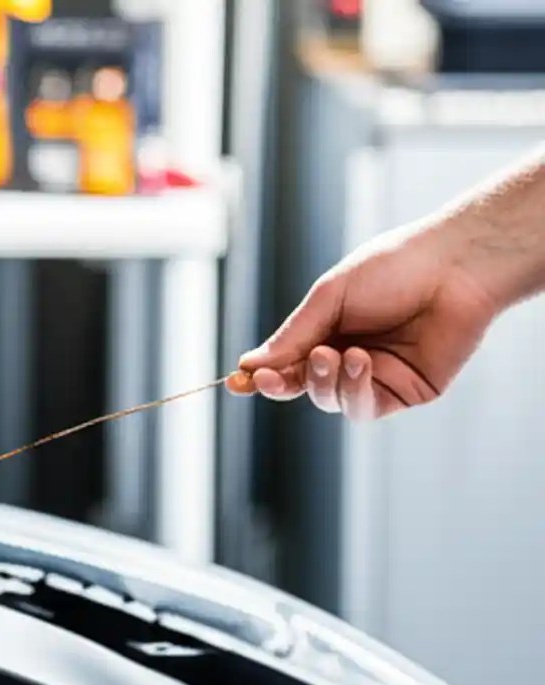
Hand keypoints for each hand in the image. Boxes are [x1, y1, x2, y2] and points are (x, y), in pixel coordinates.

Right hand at [226, 220, 501, 419]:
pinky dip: (353, 390)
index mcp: (326, 331)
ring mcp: (375, 378)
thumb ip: (294, 334)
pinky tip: (360, 362)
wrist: (453, 268)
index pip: (286, 362)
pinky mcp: (404, 393)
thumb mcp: (329, 297)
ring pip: (330, 400)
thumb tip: (251, 365)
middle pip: (302, 387)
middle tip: (270, 377)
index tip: (239, 380)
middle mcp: (347, 358)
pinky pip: (363, 408)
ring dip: (323, 382)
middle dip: (284, 384)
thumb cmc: (393, 268)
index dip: (262, 375)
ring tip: (335, 354)